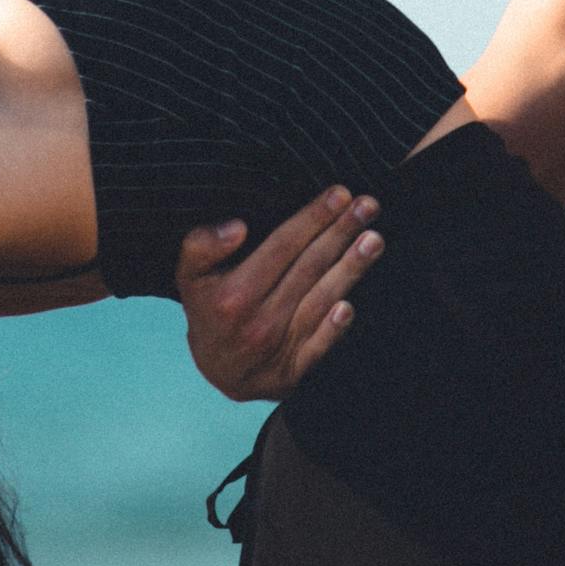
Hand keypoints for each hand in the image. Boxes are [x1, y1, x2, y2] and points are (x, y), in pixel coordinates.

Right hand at [176, 187, 379, 401]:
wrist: (215, 370)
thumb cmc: (207, 307)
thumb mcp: (190, 274)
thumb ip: (202, 245)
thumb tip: (238, 228)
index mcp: (233, 294)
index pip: (281, 247)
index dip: (312, 219)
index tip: (340, 194)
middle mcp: (257, 321)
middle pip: (308, 268)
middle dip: (341, 233)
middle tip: (369, 206)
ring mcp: (278, 348)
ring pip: (320, 301)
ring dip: (351, 269)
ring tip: (374, 240)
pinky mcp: (293, 371)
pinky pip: (319, 347)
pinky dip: (335, 328)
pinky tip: (351, 304)